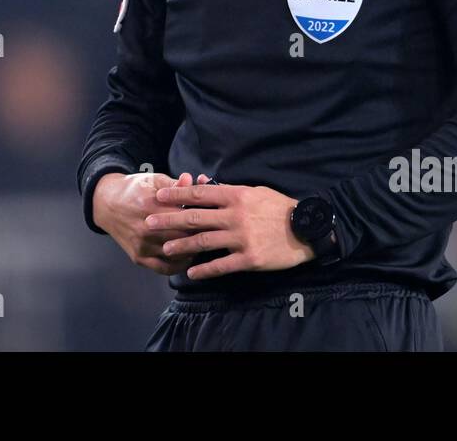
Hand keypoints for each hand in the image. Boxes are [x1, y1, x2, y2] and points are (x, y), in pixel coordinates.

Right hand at [93, 171, 213, 274]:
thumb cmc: (133, 189)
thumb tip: (192, 179)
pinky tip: (188, 258)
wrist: (106, 204)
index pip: (185, 216)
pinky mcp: (138, 257)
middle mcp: (145, 228)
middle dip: (201, 235)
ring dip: (192, 250)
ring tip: (205, 244)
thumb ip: (175, 184)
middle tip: (215, 232)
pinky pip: (164, 268)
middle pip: (182, 237)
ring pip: (176, 254)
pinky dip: (179, 265)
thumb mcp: (153, 180)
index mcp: (150, 205)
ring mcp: (142, 245)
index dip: (202, 217)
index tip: (214, 216)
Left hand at [147, 182, 315, 279]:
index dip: (177, 195)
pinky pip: (221, 265)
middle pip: (195, 218)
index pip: (200, 194)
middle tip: (149, 222)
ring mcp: (241, 238)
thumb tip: (205, 183)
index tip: (159, 196)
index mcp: (236, 196)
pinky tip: (191, 273)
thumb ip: (230, 191)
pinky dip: (204, 270)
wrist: (306, 229)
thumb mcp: (255, 192)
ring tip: (165, 249)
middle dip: (169, 220)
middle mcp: (235, 216)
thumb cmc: (279, 208)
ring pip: (203, 242)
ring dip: (182, 246)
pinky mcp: (249, 258)